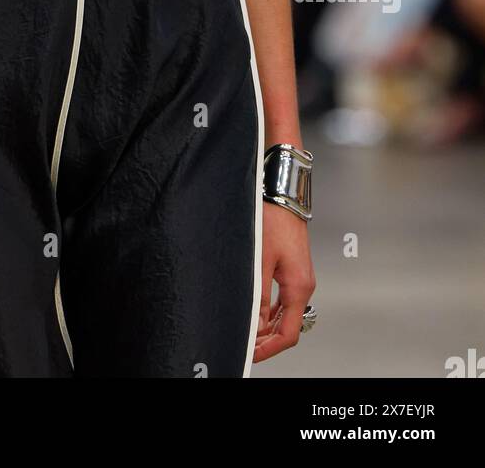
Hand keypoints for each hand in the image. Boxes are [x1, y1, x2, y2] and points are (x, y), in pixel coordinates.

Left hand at [252, 201, 315, 362]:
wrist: (283, 198)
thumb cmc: (274, 221)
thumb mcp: (261, 261)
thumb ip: (259, 295)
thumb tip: (255, 324)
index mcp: (298, 287)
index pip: (289, 332)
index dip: (270, 348)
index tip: (253, 354)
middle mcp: (303, 285)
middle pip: (288, 326)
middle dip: (268, 340)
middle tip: (247, 345)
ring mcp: (300, 278)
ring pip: (285, 314)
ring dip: (268, 326)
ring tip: (248, 332)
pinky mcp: (294, 270)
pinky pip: (284, 300)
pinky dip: (271, 311)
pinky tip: (257, 312)